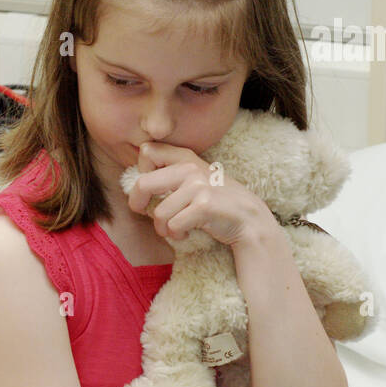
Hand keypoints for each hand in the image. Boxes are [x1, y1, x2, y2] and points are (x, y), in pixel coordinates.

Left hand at [126, 141, 275, 249]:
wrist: (250, 219)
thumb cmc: (217, 201)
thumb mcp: (196, 179)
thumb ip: (171, 173)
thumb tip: (135, 186)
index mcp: (185, 157)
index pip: (147, 152)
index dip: (141, 172)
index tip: (151, 188)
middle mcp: (190, 168)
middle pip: (142, 184)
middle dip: (138, 204)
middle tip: (145, 212)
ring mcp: (198, 186)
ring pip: (159, 213)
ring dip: (163, 227)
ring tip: (176, 227)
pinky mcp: (204, 206)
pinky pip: (173, 226)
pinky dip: (177, 234)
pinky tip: (187, 232)